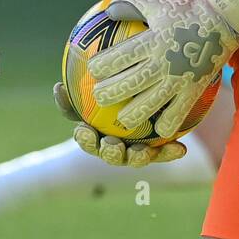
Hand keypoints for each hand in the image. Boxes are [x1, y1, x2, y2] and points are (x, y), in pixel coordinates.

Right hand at [53, 81, 186, 166]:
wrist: (151, 82)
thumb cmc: (117, 82)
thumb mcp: (99, 79)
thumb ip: (78, 84)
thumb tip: (57, 87)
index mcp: (96, 132)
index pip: (86, 138)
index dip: (84, 139)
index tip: (85, 131)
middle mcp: (114, 145)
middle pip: (109, 154)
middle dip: (109, 153)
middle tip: (112, 144)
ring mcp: (136, 150)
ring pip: (135, 158)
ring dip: (137, 157)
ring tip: (143, 151)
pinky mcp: (157, 149)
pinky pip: (162, 153)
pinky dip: (168, 152)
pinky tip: (180, 147)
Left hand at [87, 0, 238, 140]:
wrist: (223, 20)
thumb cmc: (185, 11)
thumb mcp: (156, 5)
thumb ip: (130, 6)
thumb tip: (107, 11)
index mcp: (151, 41)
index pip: (118, 58)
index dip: (101, 67)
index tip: (94, 70)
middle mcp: (161, 62)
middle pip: (127, 85)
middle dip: (107, 94)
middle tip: (100, 97)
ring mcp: (177, 79)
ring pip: (147, 105)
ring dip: (130, 115)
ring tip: (124, 118)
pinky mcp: (193, 90)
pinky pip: (177, 114)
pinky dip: (166, 124)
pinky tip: (158, 129)